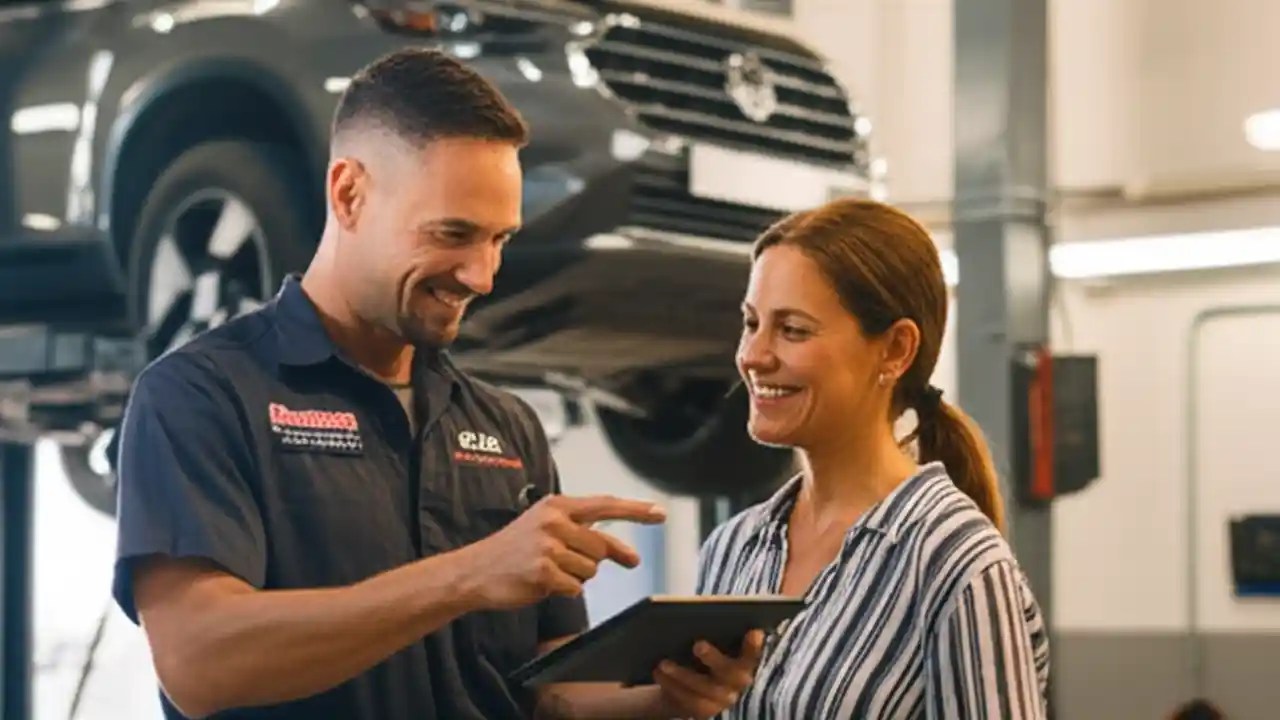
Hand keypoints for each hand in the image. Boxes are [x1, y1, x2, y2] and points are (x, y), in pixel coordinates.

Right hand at [462, 494, 665, 610]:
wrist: (475, 571)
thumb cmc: (517, 551)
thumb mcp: (550, 531)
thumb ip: (588, 536)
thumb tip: (630, 555)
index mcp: (557, 506)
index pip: (606, 505)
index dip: (636, 510)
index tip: (661, 513)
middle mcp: (554, 521)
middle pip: (601, 547)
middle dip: (590, 561)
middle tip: (562, 562)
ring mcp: (548, 545)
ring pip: (591, 570)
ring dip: (574, 577)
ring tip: (546, 569)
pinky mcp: (543, 571)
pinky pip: (575, 588)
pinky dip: (563, 590)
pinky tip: (541, 582)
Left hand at [654, 629, 764, 718]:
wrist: (689, 686)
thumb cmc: (702, 655)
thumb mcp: (711, 643)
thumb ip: (712, 632)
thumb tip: (696, 615)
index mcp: (744, 663)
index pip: (752, 654)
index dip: (754, 646)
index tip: (754, 631)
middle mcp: (738, 684)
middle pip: (729, 673)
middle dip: (714, 658)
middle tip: (698, 644)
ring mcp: (722, 700)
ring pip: (703, 689)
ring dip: (682, 675)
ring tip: (663, 662)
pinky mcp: (704, 712)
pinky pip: (687, 702)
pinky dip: (671, 686)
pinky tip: (658, 673)